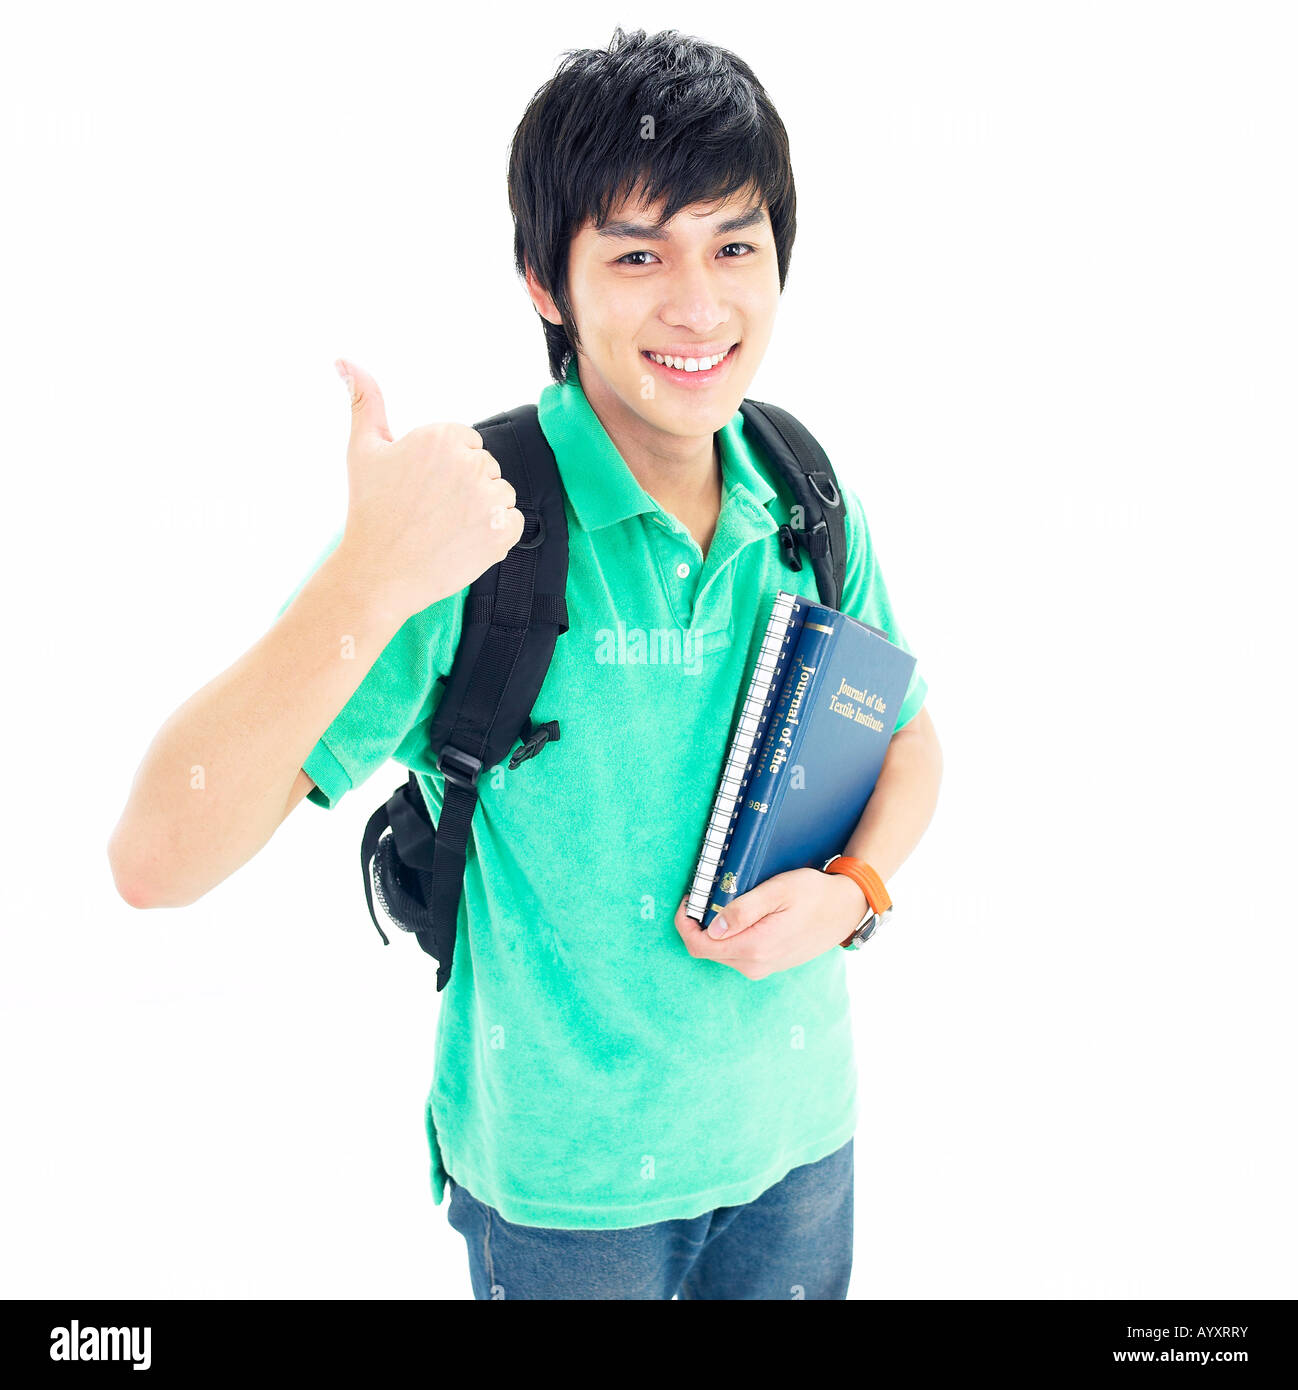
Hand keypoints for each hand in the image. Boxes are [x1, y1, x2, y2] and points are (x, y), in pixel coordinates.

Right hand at [333, 358, 525, 622]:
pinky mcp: (503, 531)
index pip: (467, 443)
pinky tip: (463, 543)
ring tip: (445, 528)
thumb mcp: (363, 449)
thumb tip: (345, 360)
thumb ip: (365, 400)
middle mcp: (470, 462)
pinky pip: (513, 523)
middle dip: (464, 488)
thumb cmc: (370, 512)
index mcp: (442, 436)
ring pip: (501, 494)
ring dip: (482, 512)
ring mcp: (489, 498)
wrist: (378, 574)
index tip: (423, 490)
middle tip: (430, 513)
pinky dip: (496, 535)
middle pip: (486, 468)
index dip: (446, 469)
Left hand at [672, 869, 868, 979]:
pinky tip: (741, 914)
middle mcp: (755, 965)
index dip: (686, 922)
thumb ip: (743, 909)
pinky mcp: (769, 964)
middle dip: (699, 924)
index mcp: (754, 948)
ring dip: (715, 929)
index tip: (689, 898)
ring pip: (721, 952)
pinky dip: (730, 935)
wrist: (846, 909)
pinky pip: (737, 953)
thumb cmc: (814, 894)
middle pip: (707, 950)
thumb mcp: (778, 891)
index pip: (700, 945)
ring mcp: (763, 968)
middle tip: (705, 894)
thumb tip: (712, 927)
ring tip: (725, 901)